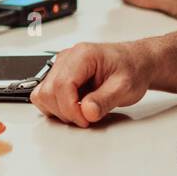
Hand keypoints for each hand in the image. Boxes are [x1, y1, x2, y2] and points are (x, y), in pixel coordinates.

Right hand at [30, 42, 151, 127]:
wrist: (135, 63)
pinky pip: (44, 94)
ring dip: (58, 110)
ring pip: (41, 94)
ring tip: (80, 112)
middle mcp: (66, 58)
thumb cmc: (131, 69)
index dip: (70, 108)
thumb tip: (87, 112)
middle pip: (48, 91)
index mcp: (82, 55)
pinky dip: (55, 106)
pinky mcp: (58, 76)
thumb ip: (105, 100)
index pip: (62, 84)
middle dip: (65, 111)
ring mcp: (60, 66)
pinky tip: (74, 107)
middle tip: (86, 118)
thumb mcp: (125, 87)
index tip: (85, 120)